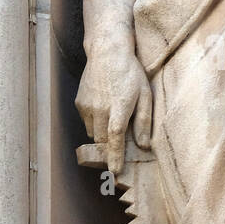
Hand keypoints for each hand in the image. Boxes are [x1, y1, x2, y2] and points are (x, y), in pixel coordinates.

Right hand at [75, 42, 151, 173]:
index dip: (115, 156)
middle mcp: (100, 108)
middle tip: (119, 145)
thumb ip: (144, 121)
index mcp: (119, 107)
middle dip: (109, 147)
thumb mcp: (145, 94)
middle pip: (102, 140)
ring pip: (93, 133)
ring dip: (102, 133)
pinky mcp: (79, 102)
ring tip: (113, 117)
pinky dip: (95, 121)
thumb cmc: (130, 72)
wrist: (107, 52)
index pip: (115, 137)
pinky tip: (104, 107)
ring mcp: (87, 106)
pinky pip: (87, 121)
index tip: (115, 171)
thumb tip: (144, 145)